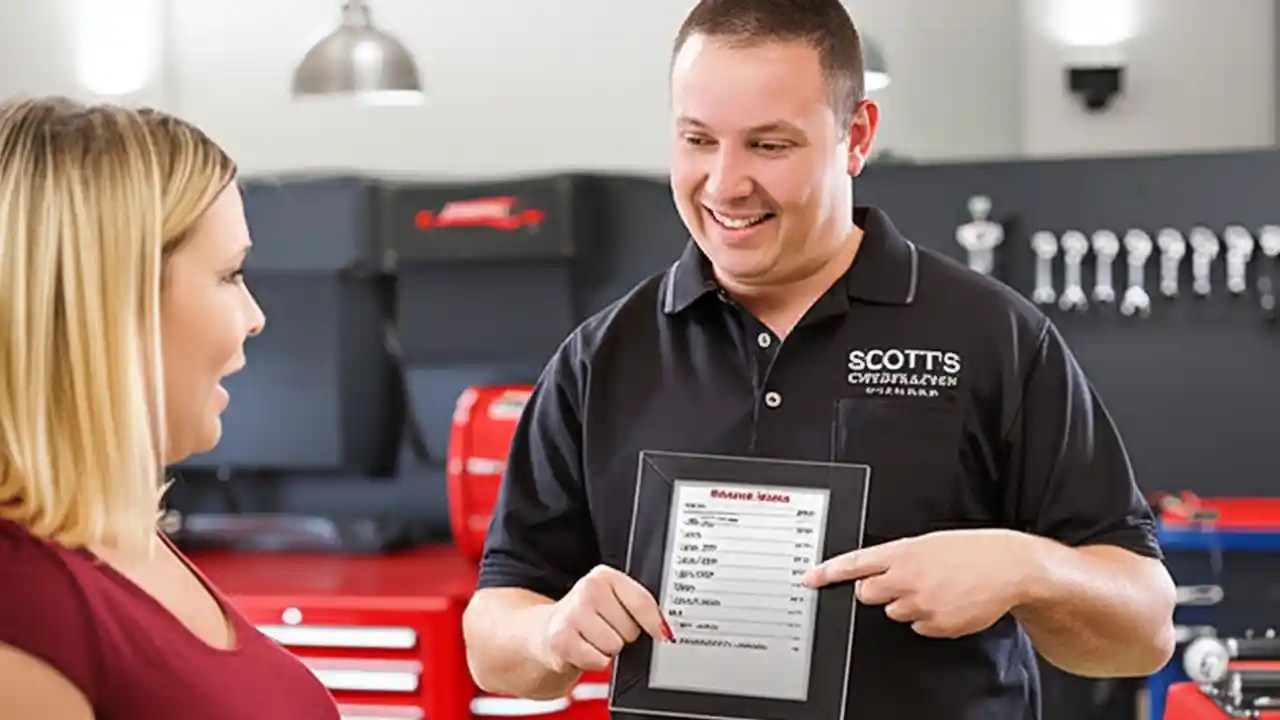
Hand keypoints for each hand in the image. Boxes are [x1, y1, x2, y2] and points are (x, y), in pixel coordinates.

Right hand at [537, 565, 672, 673]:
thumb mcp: (611, 601)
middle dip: (624, 636)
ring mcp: (572, 614)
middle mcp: (587, 590)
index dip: (655, 622)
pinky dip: (595, 662)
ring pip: (615, 646)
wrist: (546, 631)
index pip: (641, 601)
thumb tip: (665, 629)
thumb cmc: (588, 617)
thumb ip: (637, 607)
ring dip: (608, 650)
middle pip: (630, 629)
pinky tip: (585, 650)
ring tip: (595, 639)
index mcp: (604, 576)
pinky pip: (599, 661)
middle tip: (608, 630)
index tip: (663, 634)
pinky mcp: (561, 640)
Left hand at [802, 529, 1034, 638]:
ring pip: (894, 612)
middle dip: (875, 589)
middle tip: (898, 582)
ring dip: (906, 603)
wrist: (1010, 568)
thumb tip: (877, 571)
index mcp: (903, 553)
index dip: (829, 572)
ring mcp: (921, 604)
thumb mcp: (929, 543)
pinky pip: (918, 627)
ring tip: (935, 589)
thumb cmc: (971, 551)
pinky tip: (947, 602)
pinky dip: (928, 619)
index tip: (810, 579)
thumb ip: (900, 556)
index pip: (855, 563)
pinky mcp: (937, 625)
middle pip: (867, 593)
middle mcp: (907, 578)